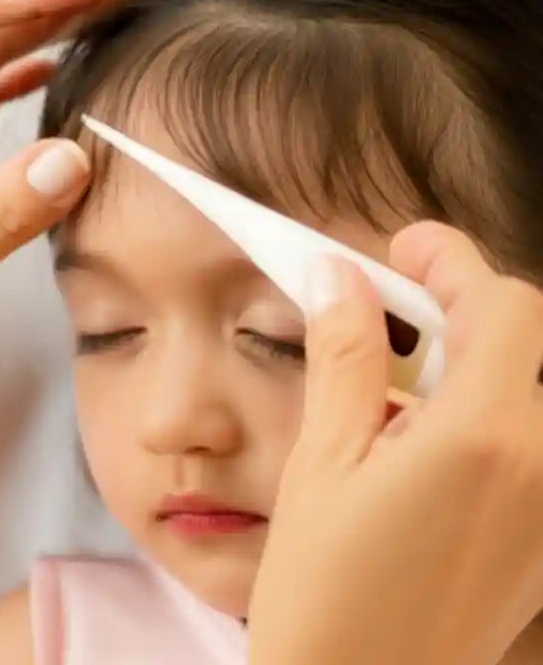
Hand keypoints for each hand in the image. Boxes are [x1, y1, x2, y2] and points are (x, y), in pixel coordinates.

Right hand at [249, 222, 542, 664]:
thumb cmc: (325, 595)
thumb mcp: (322, 464)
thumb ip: (345, 360)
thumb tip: (339, 281)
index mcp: (488, 438)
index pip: (505, 306)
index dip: (454, 262)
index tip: (403, 248)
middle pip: (526, 344)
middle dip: (461, 310)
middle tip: (387, 307)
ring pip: (527, 393)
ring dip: (470, 367)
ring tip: (391, 392)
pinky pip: (529, 446)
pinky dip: (483, 420)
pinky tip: (414, 449)